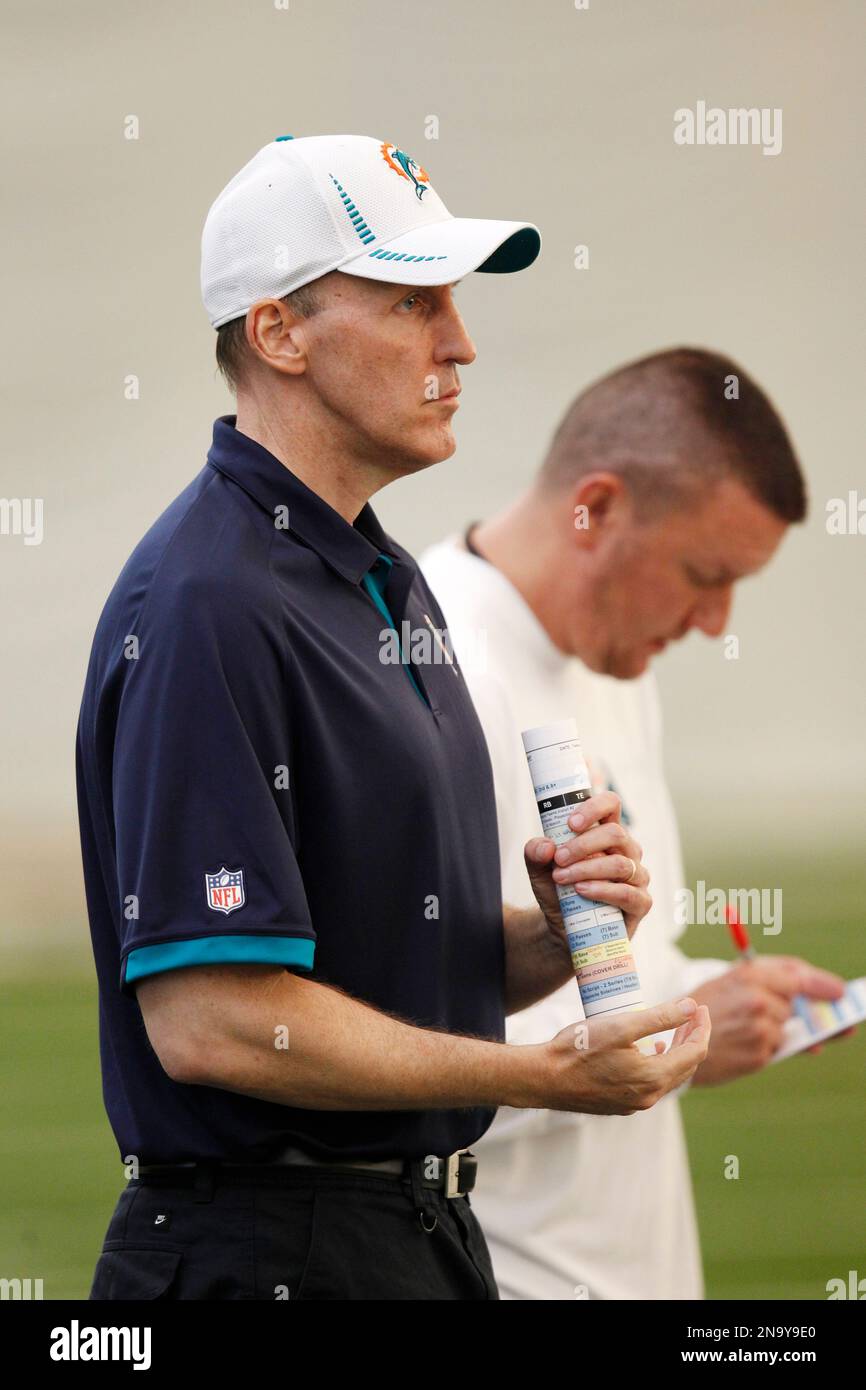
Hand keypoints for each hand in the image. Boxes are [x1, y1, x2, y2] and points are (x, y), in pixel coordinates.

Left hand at [523, 790, 651, 943]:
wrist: (564, 928)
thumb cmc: (558, 891)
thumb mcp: (539, 871)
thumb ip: (535, 854)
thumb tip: (545, 846)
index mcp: (606, 834)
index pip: (611, 805)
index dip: (594, 808)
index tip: (571, 824)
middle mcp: (626, 851)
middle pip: (616, 833)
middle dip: (583, 844)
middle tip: (558, 858)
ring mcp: (636, 876)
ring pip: (620, 864)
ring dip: (587, 869)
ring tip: (562, 878)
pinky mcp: (640, 903)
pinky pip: (628, 893)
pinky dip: (602, 890)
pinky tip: (581, 891)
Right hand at [539, 997, 710, 1114]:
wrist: (544, 1078)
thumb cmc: (579, 1049)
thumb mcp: (622, 1025)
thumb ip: (660, 1017)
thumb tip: (691, 1007)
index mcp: (654, 1077)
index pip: (694, 1052)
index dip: (702, 1027)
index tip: (700, 1007)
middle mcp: (649, 1096)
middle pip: (684, 1066)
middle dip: (692, 1038)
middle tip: (692, 1015)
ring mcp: (634, 1103)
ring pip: (668, 1076)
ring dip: (676, 1052)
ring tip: (676, 1030)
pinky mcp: (620, 1104)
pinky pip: (651, 1084)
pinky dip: (659, 1065)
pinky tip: (651, 1051)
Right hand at [690, 956, 848, 1084]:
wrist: (675, 1040)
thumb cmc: (706, 1006)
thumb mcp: (732, 980)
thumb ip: (772, 978)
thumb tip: (821, 992)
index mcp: (748, 975)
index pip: (798, 977)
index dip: (822, 984)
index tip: (841, 992)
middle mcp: (756, 1000)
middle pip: (793, 1005)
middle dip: (785, 1011)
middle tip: (766, 1013)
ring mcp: (758, 1029)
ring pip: (785, 1028)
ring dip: (773, 1030)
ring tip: (740, 1028)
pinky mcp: (758, 1054)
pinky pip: (776, 1048)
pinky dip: (765, 1047)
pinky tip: (740, 1042)